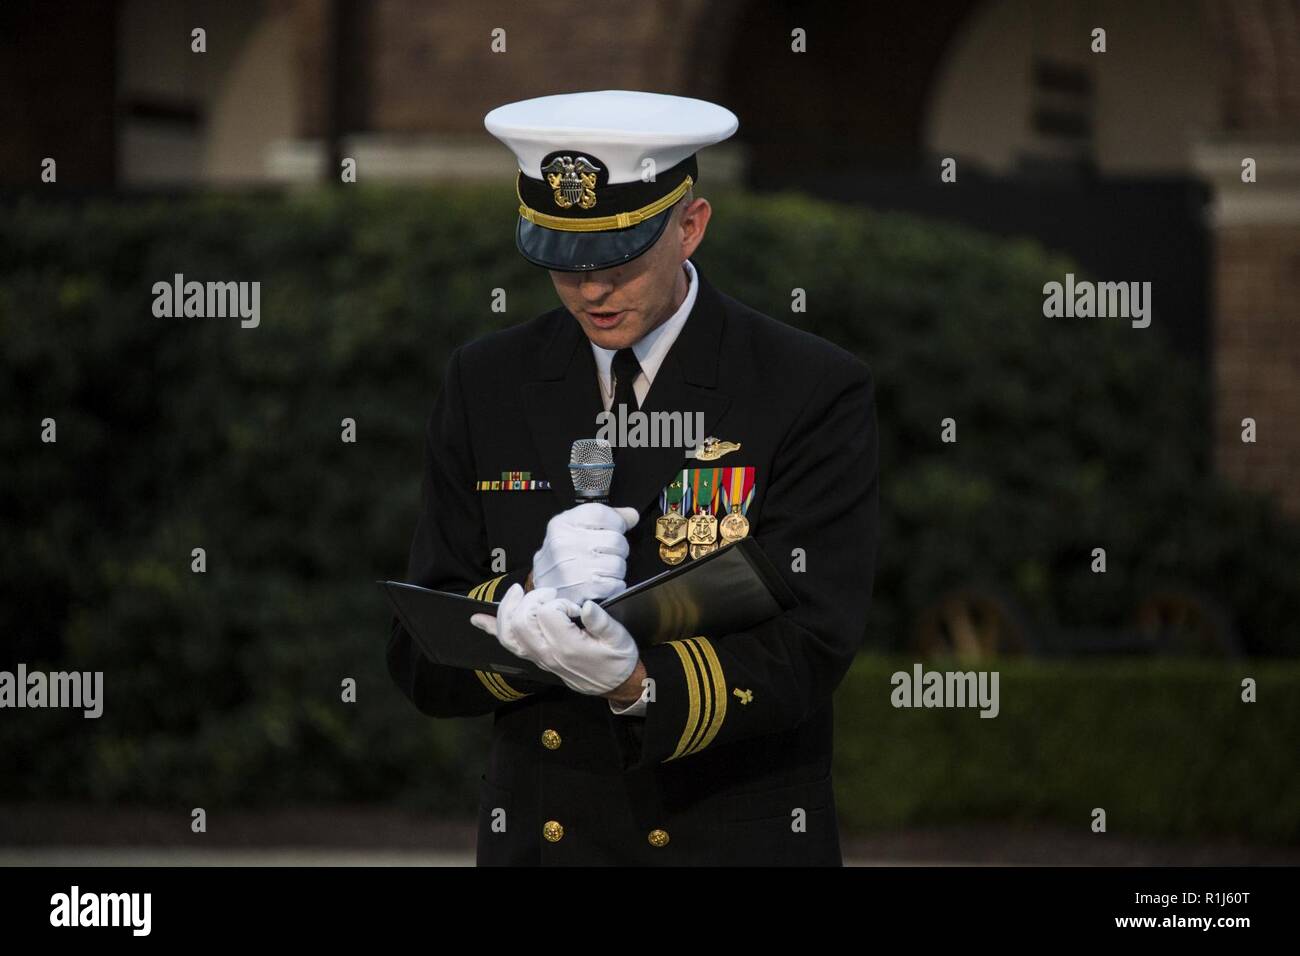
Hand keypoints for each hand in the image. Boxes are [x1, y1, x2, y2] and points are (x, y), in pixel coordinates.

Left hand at [470, 584, 639, 695]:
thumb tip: (586, 606)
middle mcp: (547, 654)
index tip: (574, 607)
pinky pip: (507, 643)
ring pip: (507, 632)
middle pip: (520, 620)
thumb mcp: (618, 638)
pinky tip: (478, 619)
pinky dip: (491, 629)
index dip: (558, 602)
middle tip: (551, 595)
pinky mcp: (534, 657)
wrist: (614, 684)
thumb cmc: (617, 659)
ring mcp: (537, 657)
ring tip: (516, 593)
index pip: (547, 614)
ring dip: (507, 609)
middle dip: (532, 599)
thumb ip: (600, 621)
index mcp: (568, 647)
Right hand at [529, 502, 639, 603]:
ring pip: (618, 564)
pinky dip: (614, 586)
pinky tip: (601, 583)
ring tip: (602, 570)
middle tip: (607, 554)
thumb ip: (604, 518)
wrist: (544, 591)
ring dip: (616, 570)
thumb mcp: (573, 530)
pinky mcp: (581, 590)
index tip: (616, 529)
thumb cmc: (561, 558)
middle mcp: (564, 544)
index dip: (616, 521)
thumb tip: (632, 515)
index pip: (601, 513)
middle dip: (618, 549)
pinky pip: (615, 584)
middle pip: (615, 539)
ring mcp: (572, 568)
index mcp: (562, 525)